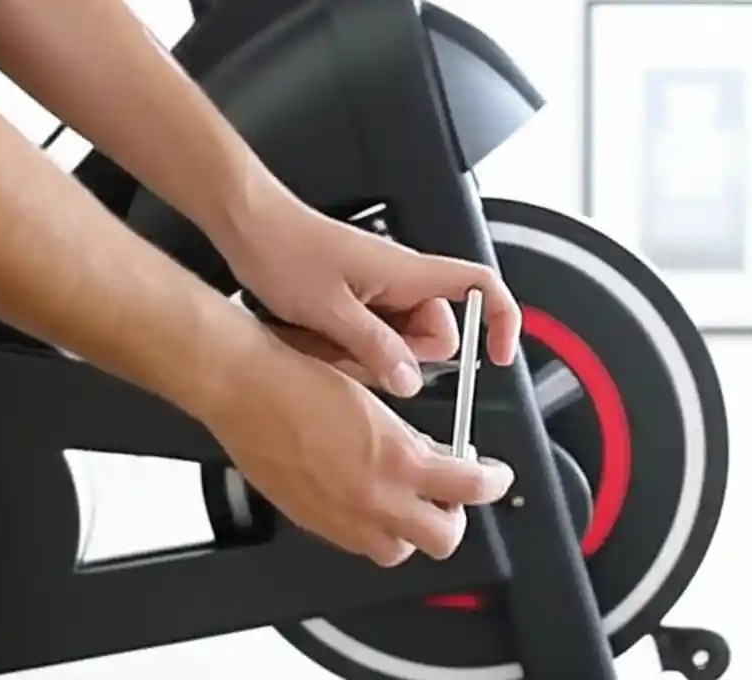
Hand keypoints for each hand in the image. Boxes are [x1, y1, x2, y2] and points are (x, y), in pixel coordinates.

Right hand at [205, 336, 513, 566]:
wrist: (244, 387)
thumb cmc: (298, 379)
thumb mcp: (375, 397)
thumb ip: (409, 437)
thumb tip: (429, 454)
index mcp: (398, 459)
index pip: (471, 487)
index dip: (493, 483)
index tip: (495, 477)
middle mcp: (374, 498)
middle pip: (443, 539)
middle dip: (453, 518)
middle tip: (450, 495)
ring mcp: (342, 518)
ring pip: (397, 552)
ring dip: (409, 532)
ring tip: (406, 504)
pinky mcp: (312, 522)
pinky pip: (354, 543)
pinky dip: (369, 529)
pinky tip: (363, 500)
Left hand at [219, 200, 521, 397]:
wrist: (249, 226)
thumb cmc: (283, 248)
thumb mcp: (328, 310)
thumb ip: (374, 349)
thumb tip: (410, 381)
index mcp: (407, 272)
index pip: (481, 286)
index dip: (501, 320)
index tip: (500, 355)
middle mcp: (401, 279)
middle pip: (435, 335)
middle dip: (402, 358)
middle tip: (356, 352)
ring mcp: (380, 290)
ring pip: (400, 342)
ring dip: (370, 355)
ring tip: (327, 340)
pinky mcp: (359, 298)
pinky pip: (374, 336)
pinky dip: (353, 347)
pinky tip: (321, 338)